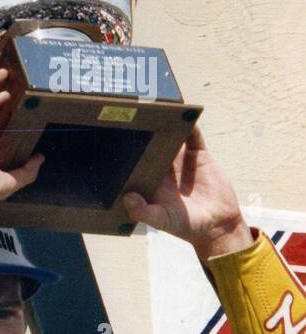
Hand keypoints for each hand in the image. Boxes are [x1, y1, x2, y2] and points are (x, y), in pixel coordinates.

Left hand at [123, 125, 252, 258]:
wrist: (218, 225)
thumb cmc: (185, 225)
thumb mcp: (162, 220)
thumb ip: (143, 212)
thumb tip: (128, 198)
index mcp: (148, 180)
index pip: (134, 160)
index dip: (125, 149)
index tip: (115, 136)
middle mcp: (162, 167)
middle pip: (150, 144)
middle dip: (144, 131)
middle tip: (133, 113)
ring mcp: (180, 159)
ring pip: (170, 137)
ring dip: (166, 124)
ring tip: (158, 108)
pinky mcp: (199, 155)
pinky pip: (193, 137)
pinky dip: (190, 126)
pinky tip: (185, 115)